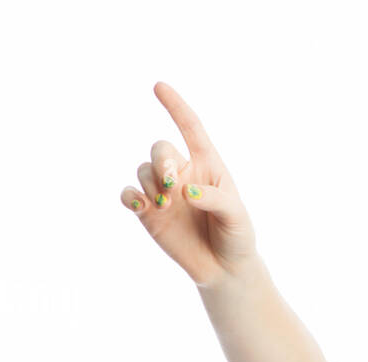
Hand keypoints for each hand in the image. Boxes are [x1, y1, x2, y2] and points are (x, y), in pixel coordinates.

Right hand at [121, 81, 257, 286]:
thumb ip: (215, 199)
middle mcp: (183, 174)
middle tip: (171, 183)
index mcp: (208, 165)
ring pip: (144, 170)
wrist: (225, 269)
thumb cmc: (237, 235)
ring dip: (150, 182)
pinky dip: (130, 195)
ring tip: (164, 205)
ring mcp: (164, 193)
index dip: (175, 107)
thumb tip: (186, 191)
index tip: (158, 86)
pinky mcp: (149, 213)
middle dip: (161, 161)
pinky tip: (140, 205)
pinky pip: (130, 194)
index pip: (190, 128)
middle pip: (160, 149)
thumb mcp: (236, 216)